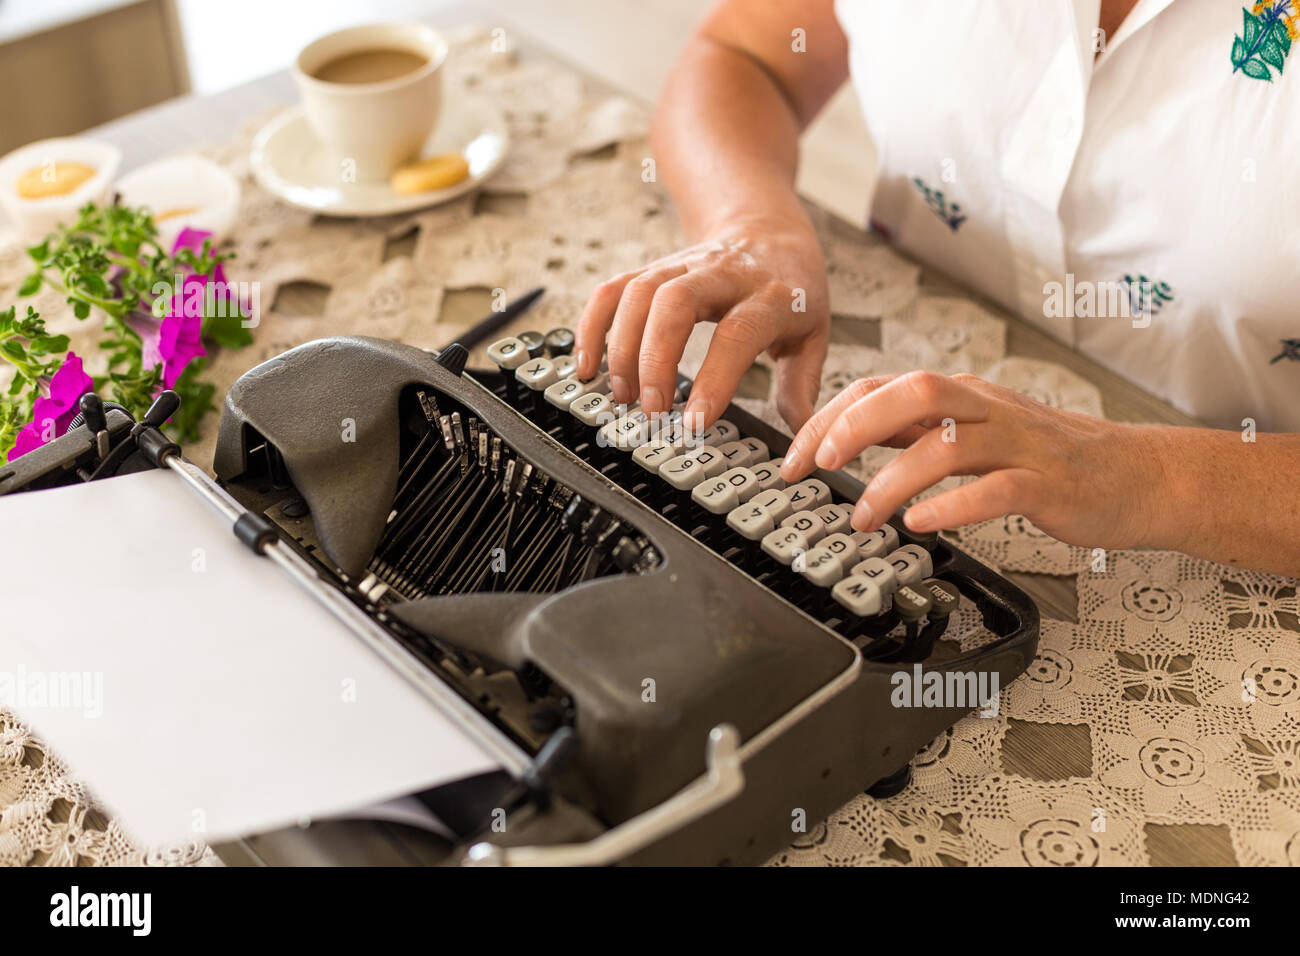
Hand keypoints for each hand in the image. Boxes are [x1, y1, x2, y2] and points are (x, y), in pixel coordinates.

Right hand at [574, 215, 829, 430]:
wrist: (769, 231)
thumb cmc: (790, 288)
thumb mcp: (812, 334)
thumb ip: (802, 386)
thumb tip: (805, 436)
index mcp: (771, 295)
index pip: (738, 333)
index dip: (715, 378)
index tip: (695, 421)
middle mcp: (723, 274)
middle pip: (676, 301)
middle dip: (655, 358)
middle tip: (650, 409)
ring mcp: (684, 266)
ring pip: (640, 292)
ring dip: (622, 348)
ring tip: (622, 396)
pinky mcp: (654, 268)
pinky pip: (614, 288)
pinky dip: (592, 325)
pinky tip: (588, 365)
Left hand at [780, 370, 1168, 547]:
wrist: (1134, 475)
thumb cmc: (1047, 459)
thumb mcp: (971, 434)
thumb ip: (913, 433)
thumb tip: (843, 439)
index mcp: (960, 397)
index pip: (881, 388)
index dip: (831, 416)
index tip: (794, 456)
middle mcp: (985, 409)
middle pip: (913, 393)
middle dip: (854, 425)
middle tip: (817, 464)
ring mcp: (1018, 444)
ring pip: (947, 444)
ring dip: (894, 481)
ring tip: (863, 516)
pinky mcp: (1047, 483)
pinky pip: (996, 489)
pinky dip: (954, 506)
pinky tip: (923, 524)